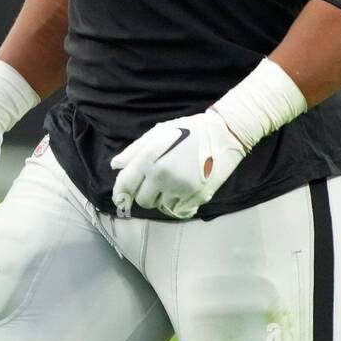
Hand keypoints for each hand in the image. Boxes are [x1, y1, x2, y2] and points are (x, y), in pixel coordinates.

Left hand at [110, 109, 246, 220]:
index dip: (120, 194)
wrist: (224, 133)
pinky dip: (178, 205)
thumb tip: (115, 166)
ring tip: (172, 185)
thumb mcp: (158, 132)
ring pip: (160, 207)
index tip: (121, 198)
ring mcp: (180, 188)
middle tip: (154, 185)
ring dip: (162, 199)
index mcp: (150, 158)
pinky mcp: (196, 197)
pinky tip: (182, 193)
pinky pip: (178, 211)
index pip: (125, 184)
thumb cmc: (189, 130)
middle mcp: (162, 176)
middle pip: (142, 200)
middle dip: (145, 195)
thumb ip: (134, 150)